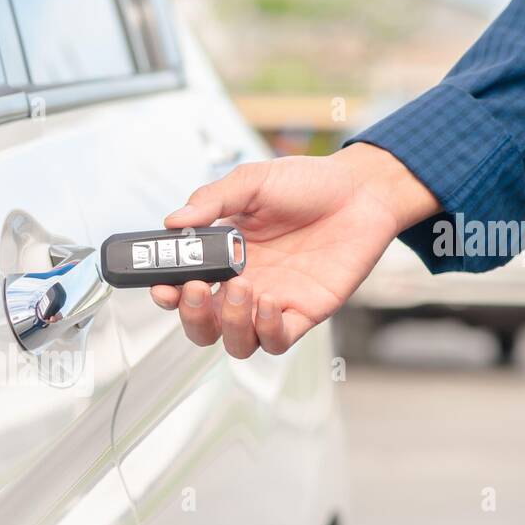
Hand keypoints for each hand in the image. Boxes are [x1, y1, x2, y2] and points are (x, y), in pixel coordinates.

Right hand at [150, 143, 438, 356]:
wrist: (362, 191)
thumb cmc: (310, 185)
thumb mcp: (253, 182)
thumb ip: (212, 200)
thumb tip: (174, 221)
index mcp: (223, 257)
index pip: (183, 289)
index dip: (168, 295)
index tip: (162, 285)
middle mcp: (243, 285)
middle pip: (203, 326)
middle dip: (192, 316)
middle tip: (196, 289)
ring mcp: (272, 303)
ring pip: (236, 342)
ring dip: (228, 324)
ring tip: (239, 288)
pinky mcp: (303, 313)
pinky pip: (276, 341)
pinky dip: (267, 329)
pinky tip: (269, 300)